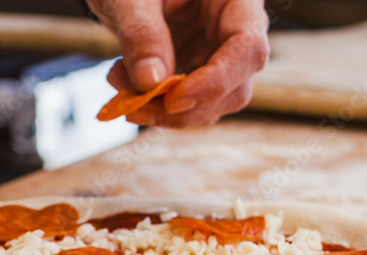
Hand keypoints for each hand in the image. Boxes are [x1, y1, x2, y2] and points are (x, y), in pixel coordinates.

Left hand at [88, 0, 268, 127]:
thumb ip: (142, 32)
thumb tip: (151, 83)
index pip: (247, 49)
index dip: (215, 82)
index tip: (172, 101)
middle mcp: (235, 30)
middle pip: (234, 87)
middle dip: (184, 109)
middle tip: (134, 107)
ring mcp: (217, 54)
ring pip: (210, 105)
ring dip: (163, 112)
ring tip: (120, 84)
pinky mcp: (195, 72)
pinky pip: (185, 104)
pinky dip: (152, 105)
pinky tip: (122, 81)